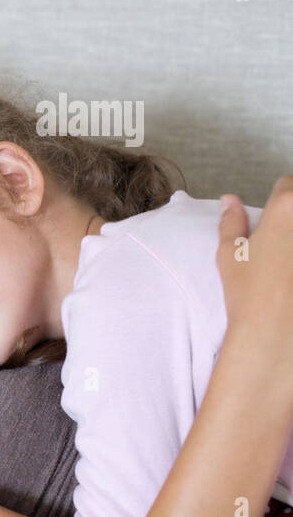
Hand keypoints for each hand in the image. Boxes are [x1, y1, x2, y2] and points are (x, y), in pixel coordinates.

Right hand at [217, 176, 292, 375]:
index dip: (282, 198)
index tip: (278, 217)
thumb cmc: (248, 293)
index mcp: (285, 208)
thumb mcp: (229, 256)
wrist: (275, 333)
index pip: (289, 184)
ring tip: (288, 261)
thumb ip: (231, 222)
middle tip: (285, 243)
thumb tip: (228, 200)